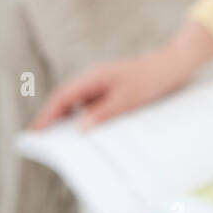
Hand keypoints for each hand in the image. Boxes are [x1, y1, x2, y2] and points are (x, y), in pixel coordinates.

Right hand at [29, 21, 212, 129]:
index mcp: (94, 78)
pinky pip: (97, 108)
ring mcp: (105, 87)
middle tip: (44, 144)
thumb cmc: (152, 77)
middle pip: (67, 101)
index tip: (35, 133)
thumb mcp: (128, 98)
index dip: (47, 115)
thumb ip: (104, 112)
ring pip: (82, 106)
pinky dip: (90, 121)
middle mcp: (96, 81)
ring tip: (66, 146)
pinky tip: (94, 137)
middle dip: (54, 121)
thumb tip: (80, 128)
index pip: (62, 97)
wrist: (176, 65)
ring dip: (73, 122)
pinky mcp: (116, 93)